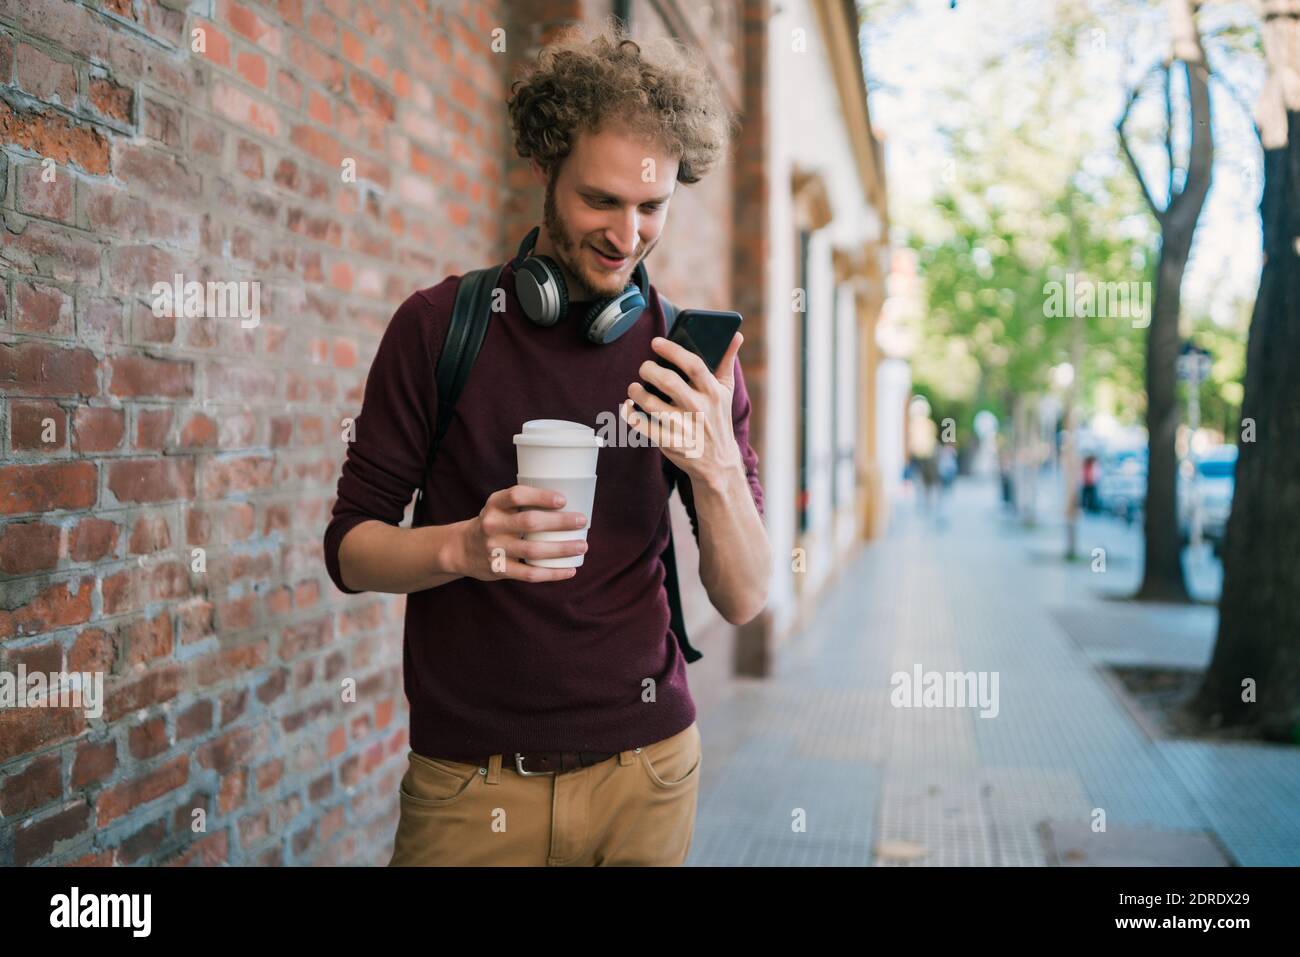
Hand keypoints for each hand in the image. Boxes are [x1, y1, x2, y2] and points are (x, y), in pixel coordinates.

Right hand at [456, 485, 588, 581]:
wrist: (462, 549)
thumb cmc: (494, 523)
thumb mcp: (499, 507)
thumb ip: (523, 504)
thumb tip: (569, 502)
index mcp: (494, 504)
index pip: (516, 495)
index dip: (541, 496)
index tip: (563, 500)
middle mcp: (492, 525)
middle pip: (530, 522)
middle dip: (560, 522)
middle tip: (582, 521)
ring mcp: (494, 548)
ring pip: (533, 550)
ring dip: (562, 548)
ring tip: (582, 546)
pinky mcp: (499, 569)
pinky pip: (530, 573)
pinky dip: (552, 573)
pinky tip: (570, 570)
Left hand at [621, 332, 745, 484]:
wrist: (718, 462)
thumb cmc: (718, 419)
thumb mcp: (726, 391)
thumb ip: (727, 362)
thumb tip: (736, 335)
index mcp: (713, 392)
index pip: (693, 364)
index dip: (673, 350)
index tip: (656, 342)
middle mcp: (699, 409)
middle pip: (669, 382)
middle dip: (649, 369)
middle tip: (644, 367)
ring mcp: (684, 428)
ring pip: (652, 404)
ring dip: (637, 391)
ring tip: (635, 387)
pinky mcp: (670, 443)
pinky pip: (643, 426)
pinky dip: (631, 414)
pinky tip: (629, 406)